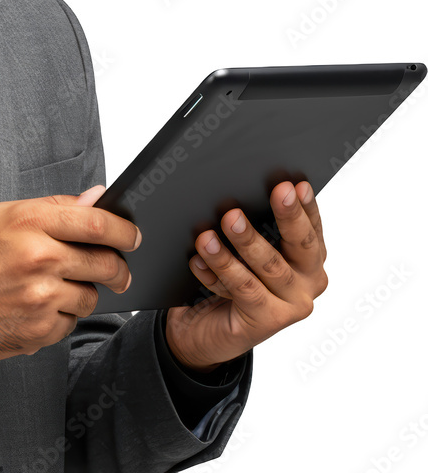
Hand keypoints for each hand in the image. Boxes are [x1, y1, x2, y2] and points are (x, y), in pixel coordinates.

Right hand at [0, 190, 140, 361]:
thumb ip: (54, 206)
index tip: (132, 235)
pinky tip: (36, 306)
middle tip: (116, 268)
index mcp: (29, 222)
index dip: (124, 230)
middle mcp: (38, 258)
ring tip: (55, 286)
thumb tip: (95, 198)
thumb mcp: (2, 215)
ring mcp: (40, 298)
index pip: (96, 223)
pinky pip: (71, 322)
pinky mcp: (38, 331)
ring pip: (91, 296)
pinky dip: (61, 316)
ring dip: (83, 292)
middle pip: (105, 263)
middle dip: (118, 267)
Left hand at [164, 180, 328, 371]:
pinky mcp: (268, 322)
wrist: (202, 328)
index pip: (311, 227)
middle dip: (288, 216)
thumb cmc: (225, 278)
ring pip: (269, 267)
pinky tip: (200, 257)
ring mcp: (291, 305)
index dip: (306, 205)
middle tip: (277, 191)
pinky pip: (244, 289)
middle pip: (301, 245)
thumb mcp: (242, 249)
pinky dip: (221, 269)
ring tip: (226, 220)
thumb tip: (240, 196)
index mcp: (307, 259)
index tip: (296, 183)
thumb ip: (252, 228)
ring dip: (245, 241)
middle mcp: (307, 282)